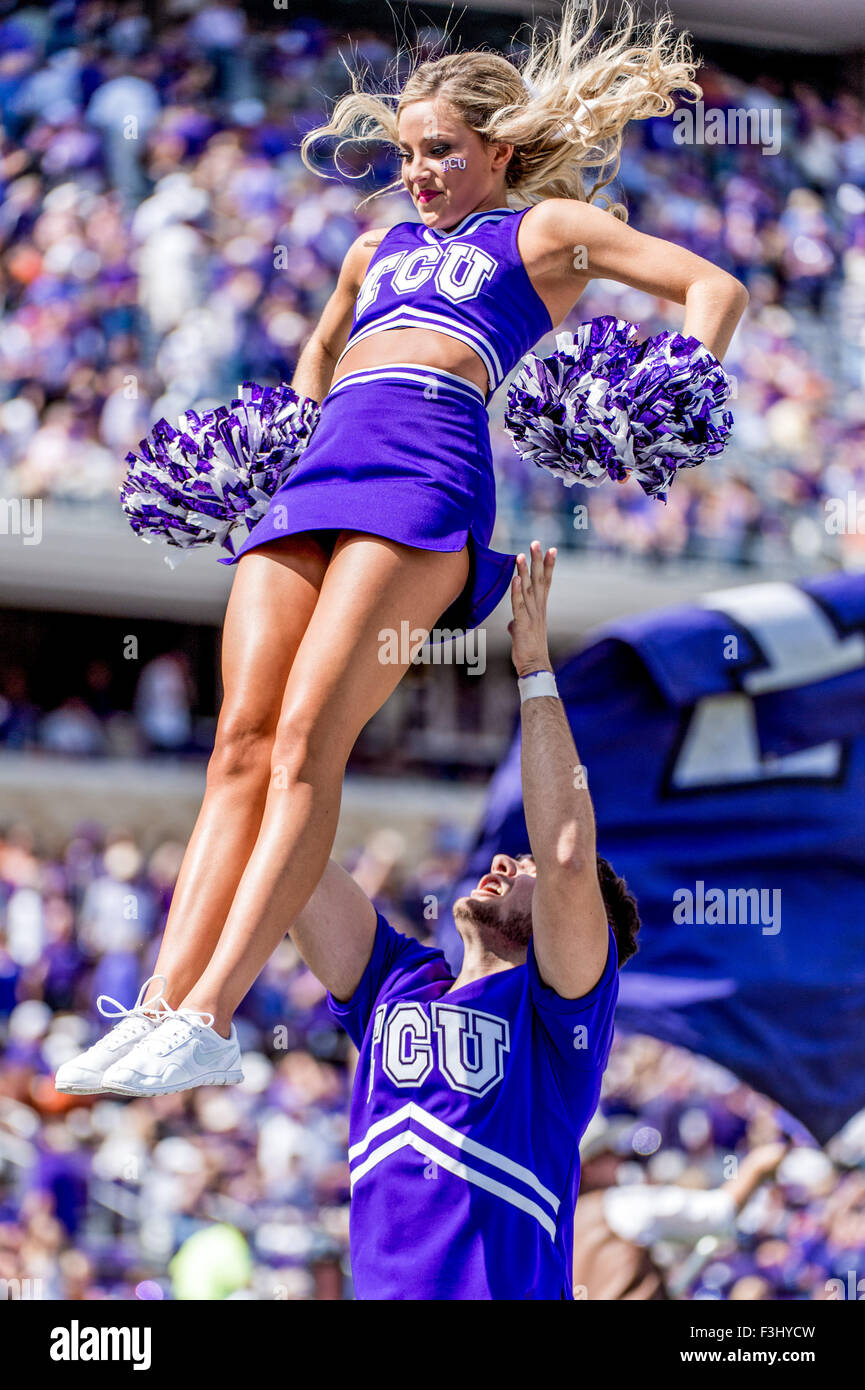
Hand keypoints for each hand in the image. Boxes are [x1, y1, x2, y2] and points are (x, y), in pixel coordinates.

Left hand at [508, 541, 555, 677]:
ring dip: (524, 571)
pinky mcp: (523, 625)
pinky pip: (519, 605)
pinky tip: (515, 579)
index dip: (548, 566)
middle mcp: (538, 609)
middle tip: (537, 542)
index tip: (551, 549)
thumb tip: (512, 623)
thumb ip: (518, 624)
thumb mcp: (522, 633)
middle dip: (538, 561)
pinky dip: (517, 592)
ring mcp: (532, 616)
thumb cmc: (529, 651)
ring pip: (528, 589)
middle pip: (539, 580)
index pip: (545, 582)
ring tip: (522, 555)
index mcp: (540, 609)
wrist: (535, 667)